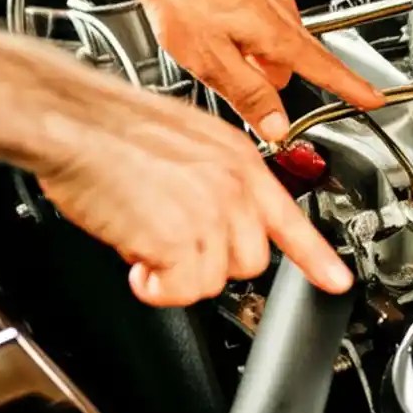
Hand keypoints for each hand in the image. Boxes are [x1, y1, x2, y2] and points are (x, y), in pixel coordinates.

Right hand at [34, 85, 351, 305]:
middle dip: (210, 262)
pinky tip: (138, 260)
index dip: (317, 258)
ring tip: (147, 240)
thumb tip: (213, 214)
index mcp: (240, 162)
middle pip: (250, 261)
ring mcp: (210, 215)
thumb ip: (214, 180)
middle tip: (172, 242)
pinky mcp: (179, 240)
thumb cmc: (113, 129)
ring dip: (178, 274)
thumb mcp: (188, 142)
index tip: (338, 281)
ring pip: (214, 280)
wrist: (74, 121)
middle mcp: (233, 188)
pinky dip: (156, 287)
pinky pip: (181, 290)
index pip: (290, 219)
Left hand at [123, 0, 383, 141]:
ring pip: (271, 44)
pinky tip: (208, 23)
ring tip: (207, 40)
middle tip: (221, 70)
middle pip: (289, 64)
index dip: (353, 89)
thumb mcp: (211, 61)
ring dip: (247, 53)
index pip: (328, 69)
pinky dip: (239, 32)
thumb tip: (278, 128)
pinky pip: (259, 23)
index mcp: (278, 32)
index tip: (376, 99)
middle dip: (263, 77)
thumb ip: (250, 97)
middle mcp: (283, 9)